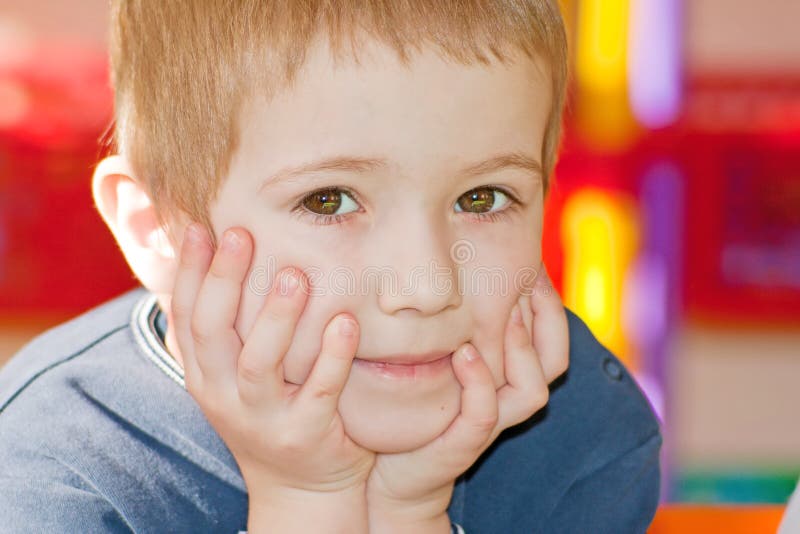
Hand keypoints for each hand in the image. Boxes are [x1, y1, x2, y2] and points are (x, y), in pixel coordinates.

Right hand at [170, 224, 373, 531]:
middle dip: (226, 280)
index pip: (187, 317)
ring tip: (294, 275)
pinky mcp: (306, 434)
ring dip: (277, 317)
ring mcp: (263, 418)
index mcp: (205, 376)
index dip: (190, 272)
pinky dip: (332, 356)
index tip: (200, 226)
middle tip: (241, 233)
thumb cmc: (271, 413)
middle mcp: (224, 396)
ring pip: (260, 364)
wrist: (300, 487)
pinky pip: (319, 390)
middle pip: (214, 332)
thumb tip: (214, 261)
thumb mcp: (235, 377)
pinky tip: (346, 321)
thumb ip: (227, 331)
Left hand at [365, 265, 568, 532]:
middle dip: (547, 316)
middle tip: (528, 277)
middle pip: (555, 361)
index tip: (532, 263)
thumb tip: (459, 265)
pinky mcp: (463, 441)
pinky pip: (484, 412)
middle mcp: (508, 400)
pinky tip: (463, 352)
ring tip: (506, 313)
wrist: (396, 469)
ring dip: (521, 348)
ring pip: (532, 390)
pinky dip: (479, 381)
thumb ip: (458, 321)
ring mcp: (489, 422)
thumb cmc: (420, 404)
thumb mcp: (442, 354)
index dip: (549, 301)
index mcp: (510, 377)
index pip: (552, 337)